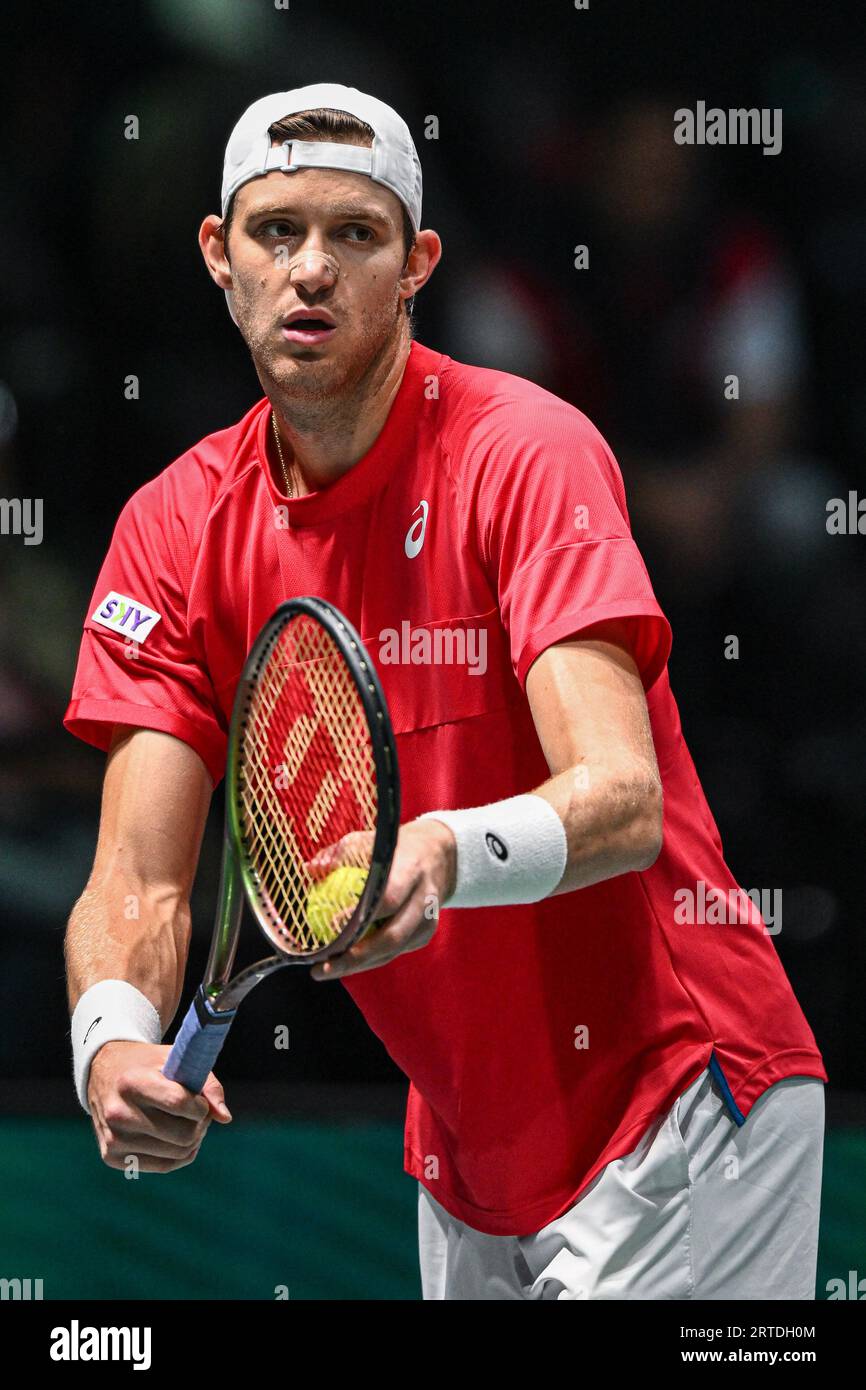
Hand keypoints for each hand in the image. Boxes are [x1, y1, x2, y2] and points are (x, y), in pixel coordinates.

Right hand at [88, 1040, 231, 1172]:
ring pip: (177, 1154)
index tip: (200, 1100)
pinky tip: (178, 1138)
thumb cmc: (148, 1065)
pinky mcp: (112, 1157)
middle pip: (182, 1134)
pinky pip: (163, 1166)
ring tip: (188, 1122)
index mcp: (132, 1083)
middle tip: (198, 1113)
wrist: (103, 1072)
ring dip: (193, 1140)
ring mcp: (113, 1139)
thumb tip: (225, 1118)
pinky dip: (180, 1155)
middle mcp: (118, 1113)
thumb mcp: (175, 1059)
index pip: (179, 1103)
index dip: (200, 1105)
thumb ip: (207, 1084)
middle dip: (200, 1125)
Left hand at [310, 819, 456, 980]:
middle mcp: (424, 899)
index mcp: (410, 871)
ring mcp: (428, 920)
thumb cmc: (393, 849)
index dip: (361, 916)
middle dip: (355, 957)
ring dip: (359, 965)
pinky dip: (370, 959)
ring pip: (392, 951)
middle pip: (391, 937)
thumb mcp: (367, 841)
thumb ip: (339, 855)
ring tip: (327, 970)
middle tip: (322, 967)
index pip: (388, 899)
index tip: (330, 925)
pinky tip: (346, 963)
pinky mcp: (426, 933)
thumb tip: (310, 869)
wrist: (438, 856)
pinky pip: (395, 952)